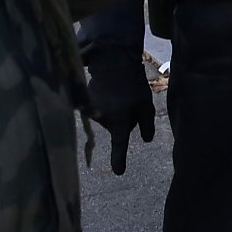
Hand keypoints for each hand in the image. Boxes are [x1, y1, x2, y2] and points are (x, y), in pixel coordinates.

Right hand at [83, 46, 154, 174]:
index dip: (119, 159)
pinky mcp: (85, 102)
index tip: (119, 172)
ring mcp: (92, 111)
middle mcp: (103, 120)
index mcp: (119, 122)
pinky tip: (108, 89)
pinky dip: (104, 101)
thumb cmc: (132, 82)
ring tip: (118, 92)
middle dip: (122, 117)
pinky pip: (98, 107)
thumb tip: (147, 140)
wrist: (111, 59)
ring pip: (106, 116)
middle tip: (128, 100)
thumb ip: (147, 123)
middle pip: (115, 126)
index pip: (120, 145)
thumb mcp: (145, 103)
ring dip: (113, 109)